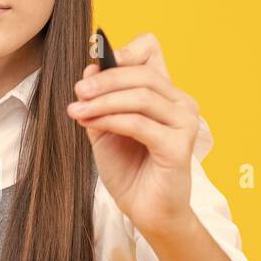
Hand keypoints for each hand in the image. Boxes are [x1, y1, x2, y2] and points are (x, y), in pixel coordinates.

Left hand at [67, 32, 199, 239]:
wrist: (145, 210)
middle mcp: (181, 103)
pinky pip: (139, 123)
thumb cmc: (129, 170)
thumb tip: (89, 69)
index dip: (124, 51)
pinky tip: (90, 125)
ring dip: (103, 102)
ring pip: (140, 97)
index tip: (93, 66)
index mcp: (165, 93)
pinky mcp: (179, 146)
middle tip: (77, 91)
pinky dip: (110, 120)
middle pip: (142, 73)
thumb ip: (99, 101)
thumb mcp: (105, 129)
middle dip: (105, 80)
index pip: (151, 50)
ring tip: (76, 111)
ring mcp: (184, 123)